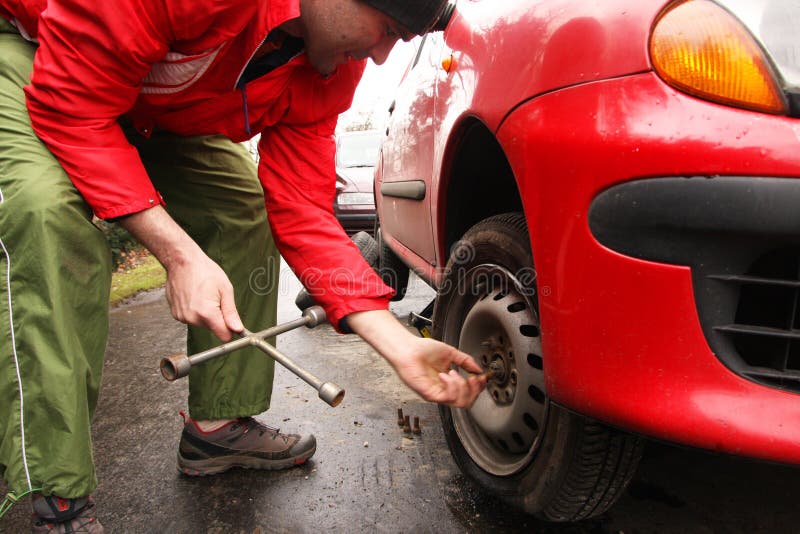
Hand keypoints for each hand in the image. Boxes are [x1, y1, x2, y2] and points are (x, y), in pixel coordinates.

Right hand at [165, 251, 242, 340]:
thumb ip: (231, 312)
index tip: (232, 321)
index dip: (231, 329)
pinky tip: (194, 296)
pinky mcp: (176, 315)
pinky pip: (192, 318)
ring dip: (206, 314)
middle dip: (217, 318)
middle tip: (215, 299)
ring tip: (203, 295)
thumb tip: (238, 329)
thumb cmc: (204, 271)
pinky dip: (195, 311)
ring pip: (202, 324)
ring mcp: (182, 317)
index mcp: (206, 313)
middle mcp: (192, 318)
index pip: (224, 336)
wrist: (182, 261)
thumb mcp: (225, 289)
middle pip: (213, 329)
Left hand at [347, 309, 486, 407]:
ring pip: (460, 402)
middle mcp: (443, 390)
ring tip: (453, 372)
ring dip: (462, 386)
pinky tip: (446, 374)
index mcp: (448, 383)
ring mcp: (436, 394)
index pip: (469, 393)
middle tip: (473, 378)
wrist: (407, 348)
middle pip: (467, 402)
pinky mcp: (429, 394)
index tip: (482, 377)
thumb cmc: (422, 349)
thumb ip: (465, 361)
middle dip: (475, 390)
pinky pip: (448, 397)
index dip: (478, 387)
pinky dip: (452, 385)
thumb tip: (478, 369)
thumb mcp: (451, 353)